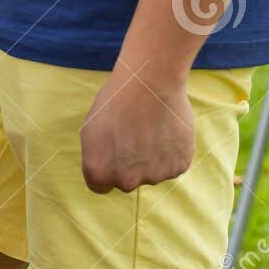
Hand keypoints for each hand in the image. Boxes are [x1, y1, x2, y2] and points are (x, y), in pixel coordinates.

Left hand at [81, 69, 194, 194]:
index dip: (106, 166)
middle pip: (127, 181)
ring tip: (151, 127)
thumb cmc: (116, 101)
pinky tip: (167, 129)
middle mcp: (126, 182)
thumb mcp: (90, 130)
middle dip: (129, 164)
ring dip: (151, 157)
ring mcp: (154, 177)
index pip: (101, 185)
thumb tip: (107, 169)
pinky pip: (172, 164)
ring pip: (152, 172)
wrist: (150, 83)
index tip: (112, 150)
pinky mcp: (178, 167)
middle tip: (134, 134)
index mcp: (99, 173)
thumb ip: (97, 157)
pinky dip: (171, 151)